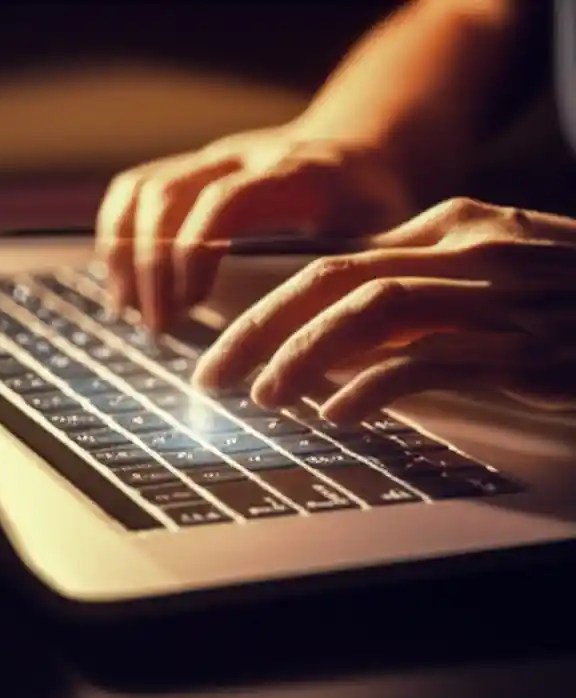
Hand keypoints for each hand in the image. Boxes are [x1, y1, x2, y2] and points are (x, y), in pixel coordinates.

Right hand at [96, 124, 415, 330]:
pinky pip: (134, 189)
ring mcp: (211, 158)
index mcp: (297, 173)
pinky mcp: (190, 168)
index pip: (223, 201)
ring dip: (124, 252)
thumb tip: (317, 349)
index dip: (194, 253)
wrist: (366, 151)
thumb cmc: (378, 210)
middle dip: (152, 266)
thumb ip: (350, 281)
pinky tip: (124, 284)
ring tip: (131, 310)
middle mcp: (244, 156)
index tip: (190, 307)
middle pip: (167, 195)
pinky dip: (116, 235)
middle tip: (159, 328)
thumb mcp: (387, 241)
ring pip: (142, 190)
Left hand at [192, 197, 575, 423]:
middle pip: (331, 281)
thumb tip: (327, 337)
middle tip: (211, 375)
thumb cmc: (567, 301)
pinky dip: (374, 387)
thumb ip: (414, 295)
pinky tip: (340, 415)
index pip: (332, 262)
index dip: (265, 307)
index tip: (222, 346)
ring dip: (302, 358)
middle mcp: (466, 250)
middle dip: (258, 329)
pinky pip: (431, 360)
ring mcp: (496, 295)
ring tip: (263, 399)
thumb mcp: (485, 279)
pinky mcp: (525, 346)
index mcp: (450, 227)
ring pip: (369, 313)